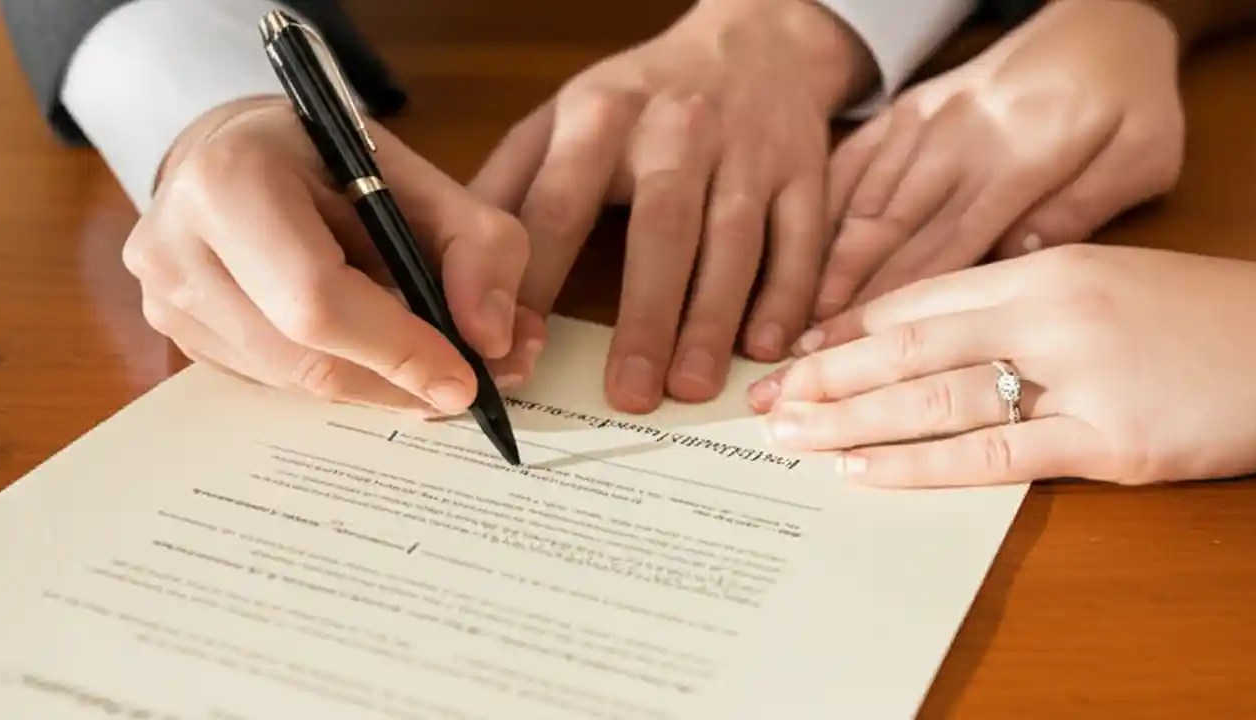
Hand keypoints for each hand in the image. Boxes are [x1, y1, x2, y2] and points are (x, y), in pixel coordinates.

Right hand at [124, 97, 545, 415]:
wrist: (237, 152)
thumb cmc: (328, 159)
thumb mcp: (416, 174)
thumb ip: (478, 245)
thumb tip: (492, 340)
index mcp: (230, 183)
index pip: (317, 299)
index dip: (398, 350)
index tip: (467, 380)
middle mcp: (175, 247)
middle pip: (306, 357)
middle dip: (398, 380)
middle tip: (469, 385)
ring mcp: (162, 300)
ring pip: (293, 383)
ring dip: (375, 387)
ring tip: (435, 365)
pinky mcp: (173, 339)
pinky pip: (274, 386)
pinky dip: (339, 381)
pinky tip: (379, 358)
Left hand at [470, 0, 878, 412]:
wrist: (754, 39)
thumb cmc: (645, 93)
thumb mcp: (564, 114)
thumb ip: (510, 185)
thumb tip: (450, 264)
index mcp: (601, 116)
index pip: (560, 205)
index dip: (537, 279)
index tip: (517, 345)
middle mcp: (678, 129)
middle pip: (661, 228)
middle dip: (645, 316)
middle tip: (629, 394)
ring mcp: (749, 150)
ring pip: (734, 240)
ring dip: (713, 320)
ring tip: (692, 386)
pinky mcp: (804, 170)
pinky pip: (801, 239)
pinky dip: (787, 296)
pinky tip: (764, 347)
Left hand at [748, 245, 1255, 487]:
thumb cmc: (1191, 317)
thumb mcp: (1096, 283)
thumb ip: (1011, 303)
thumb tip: (925, 332)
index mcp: (1040, 270)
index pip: (915, 298)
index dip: (842, 329)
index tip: (789, 354)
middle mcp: (1048, 312)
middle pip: (906, 345)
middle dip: (823, 375)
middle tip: (760, 401)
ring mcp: (1078, 375)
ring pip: (934, 397)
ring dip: (851, 419)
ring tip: (790, 435)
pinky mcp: (1109, 440)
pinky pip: (993, 454)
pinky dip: (919, 465)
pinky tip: (864, 472)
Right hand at [815, 0, 1184, 316]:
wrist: (1102, 17)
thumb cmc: (1131, 96)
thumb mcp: (1146, 153)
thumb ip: (1085, 206)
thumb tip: (1016, 254)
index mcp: (1021, 155)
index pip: (948, 244)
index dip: (900, 298)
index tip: (861, 341)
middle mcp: (961, 136)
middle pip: (890, 226)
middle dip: (845, 287)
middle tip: (807, 337)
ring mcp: (928, 117)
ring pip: (864, 194)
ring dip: (826, 253)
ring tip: (795, 303)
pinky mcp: (911, 106)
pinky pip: (856, 155)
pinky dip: (824, 199)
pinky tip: (797, 235)